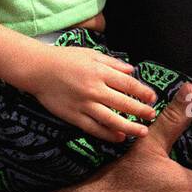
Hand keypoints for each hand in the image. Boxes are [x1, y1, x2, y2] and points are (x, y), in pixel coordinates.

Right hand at [29, 44, 157, 142]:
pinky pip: (93, 128)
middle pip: (123, 103)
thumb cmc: (64, 58)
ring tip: (142, 132)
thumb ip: (112, 63)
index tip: (153, 97)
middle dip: (140, 110)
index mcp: (99, 72)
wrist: (38, 69)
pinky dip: (107, 134)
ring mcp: (83, 104)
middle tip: (152, 115)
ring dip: (129, 127)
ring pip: (111, 119)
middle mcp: (94, 89)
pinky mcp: (73, 116)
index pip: (127, 83)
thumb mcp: (90, 54)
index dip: (142, 92)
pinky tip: (119, 137)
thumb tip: (132, 70)